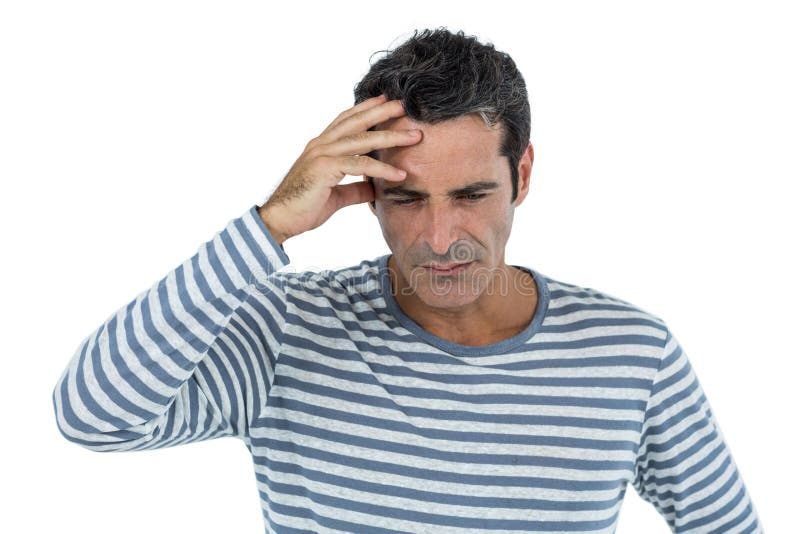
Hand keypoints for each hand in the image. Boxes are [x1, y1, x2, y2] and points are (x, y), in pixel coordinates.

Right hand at [257, 94, 421, 243]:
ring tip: (415, 136)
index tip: (387, 102)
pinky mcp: (324, 169)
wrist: (280, 221)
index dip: (366, 109)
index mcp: (321, 146)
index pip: (347, 120)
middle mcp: (320, 145)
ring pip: (362, 139)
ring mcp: (321, 154)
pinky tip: (400, 174)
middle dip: (383, 112)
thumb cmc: (303, 208)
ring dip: (391, 137)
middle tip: (405, 105)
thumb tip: (375, 189)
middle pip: (357, 121)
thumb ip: (355, 189)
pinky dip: (382, 169)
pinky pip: (360, 165)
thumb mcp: (336, 195)